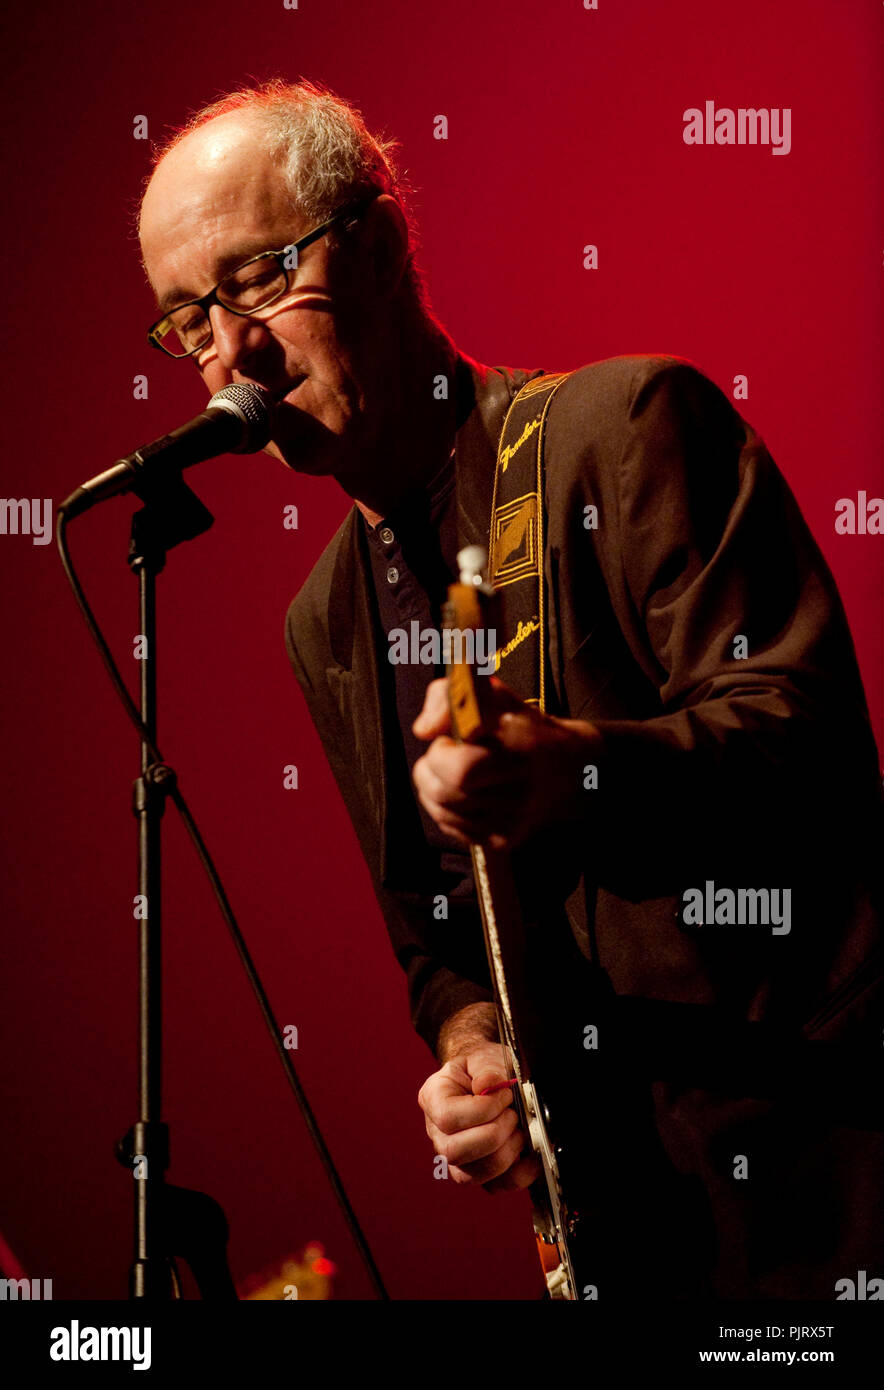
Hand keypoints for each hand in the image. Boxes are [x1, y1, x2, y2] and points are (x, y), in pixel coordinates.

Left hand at [412, 676, 601, 848]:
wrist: (565, 768)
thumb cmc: (520, 725)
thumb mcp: (488, 694)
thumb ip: (448, 698)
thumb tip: (423, 730)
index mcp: (519, 752)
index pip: (461, 769)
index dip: (442, 753)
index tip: (451, 740)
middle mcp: (518, 793)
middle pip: (443, 793)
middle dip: (430, 770)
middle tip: (446, 756)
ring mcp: (510, 822)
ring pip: (441, 812)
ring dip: (434, 789)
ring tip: (453, 773)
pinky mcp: (503, 841)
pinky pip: (451, 828)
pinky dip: (446, 808)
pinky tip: (463, 792)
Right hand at [418, 1041, 541, 1191]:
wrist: (487, 1077)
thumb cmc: (483, 1068)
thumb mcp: (484, 1057)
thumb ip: (487, 1067)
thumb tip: (489, 1084)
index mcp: (433, 1099)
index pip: (448, 1117)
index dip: (482, 1110)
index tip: (505, 1095)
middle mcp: (438, 1133)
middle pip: (455, 1152)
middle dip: (495, 1134)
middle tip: (513, 1114)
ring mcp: (455, 1158)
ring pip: (472, 1175)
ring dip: (506, 1153)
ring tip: (519, 1129)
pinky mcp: (477, 1174)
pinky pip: (495, 1187)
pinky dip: (519, 1174)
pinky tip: (530, 1154)